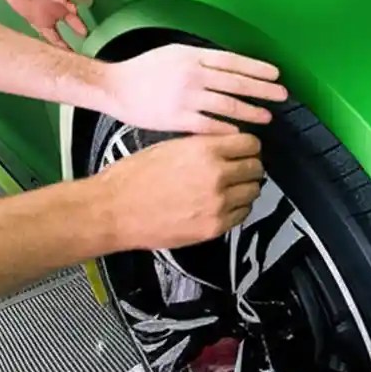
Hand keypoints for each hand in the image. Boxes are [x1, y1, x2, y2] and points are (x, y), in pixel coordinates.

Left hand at [0, 0, 95, 48]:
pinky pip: (54, 35)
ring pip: (70, 24)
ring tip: (86, 41)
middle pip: (77, 9)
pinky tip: (69, 52)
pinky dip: (61, 44)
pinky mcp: (44, 23)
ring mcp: (55, 12)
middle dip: (84, 17)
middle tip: (90, 29)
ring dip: (77, 31)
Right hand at [96, 133, 264, 250]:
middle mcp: (216, 176)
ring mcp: (217, 204)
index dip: (248, 147)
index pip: (250, 144)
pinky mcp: (214, 227)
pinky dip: (237, 208)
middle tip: (239, 170)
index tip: (245, 150)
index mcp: (205, 151)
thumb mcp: (170, 146)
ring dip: (245, 188)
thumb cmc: (134, 177)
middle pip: (256, 168)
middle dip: (249, 167)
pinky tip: (221, 205)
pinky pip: (242, 214)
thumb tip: (227, 145)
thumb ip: (203, 146)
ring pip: (253, 192)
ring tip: (229, 188)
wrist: (114, 210)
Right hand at [103, 44, 288, 133]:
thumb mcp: (174, 53)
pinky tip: (241, 133)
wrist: (115, 87)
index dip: (257, 68)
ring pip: (227, 105)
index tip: (275, 75)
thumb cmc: (144, 70)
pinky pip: (209, 126)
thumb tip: (231, 67)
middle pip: (236, 83)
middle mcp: (192, 75)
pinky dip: (228, 129)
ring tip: (266, 116)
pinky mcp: (177, 119)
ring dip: (250, 111)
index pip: (234, 61)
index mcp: (192, 56)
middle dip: (263, 90)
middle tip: (281, 96)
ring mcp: (185, 98)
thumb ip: (202, 59)